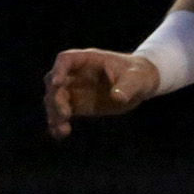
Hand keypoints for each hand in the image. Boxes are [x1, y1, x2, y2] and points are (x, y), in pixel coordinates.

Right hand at [43, 49, 159, 137]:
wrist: (140, 84)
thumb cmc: (137, 74)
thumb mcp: (136, 78)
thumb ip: (126, 87)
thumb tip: (117, 97)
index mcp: (87, 60)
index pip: (65, 60)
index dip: (58, 70)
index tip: (57, 83)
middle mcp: (76, 74)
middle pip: (54, 82)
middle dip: (55, 97)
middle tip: (66, 114)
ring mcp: (74, 90)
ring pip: (54, 100)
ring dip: (54, 114)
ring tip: (62, 129)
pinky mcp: (78, 106)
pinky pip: (62, 114)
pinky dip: (58, 124)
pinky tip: (61, 133)